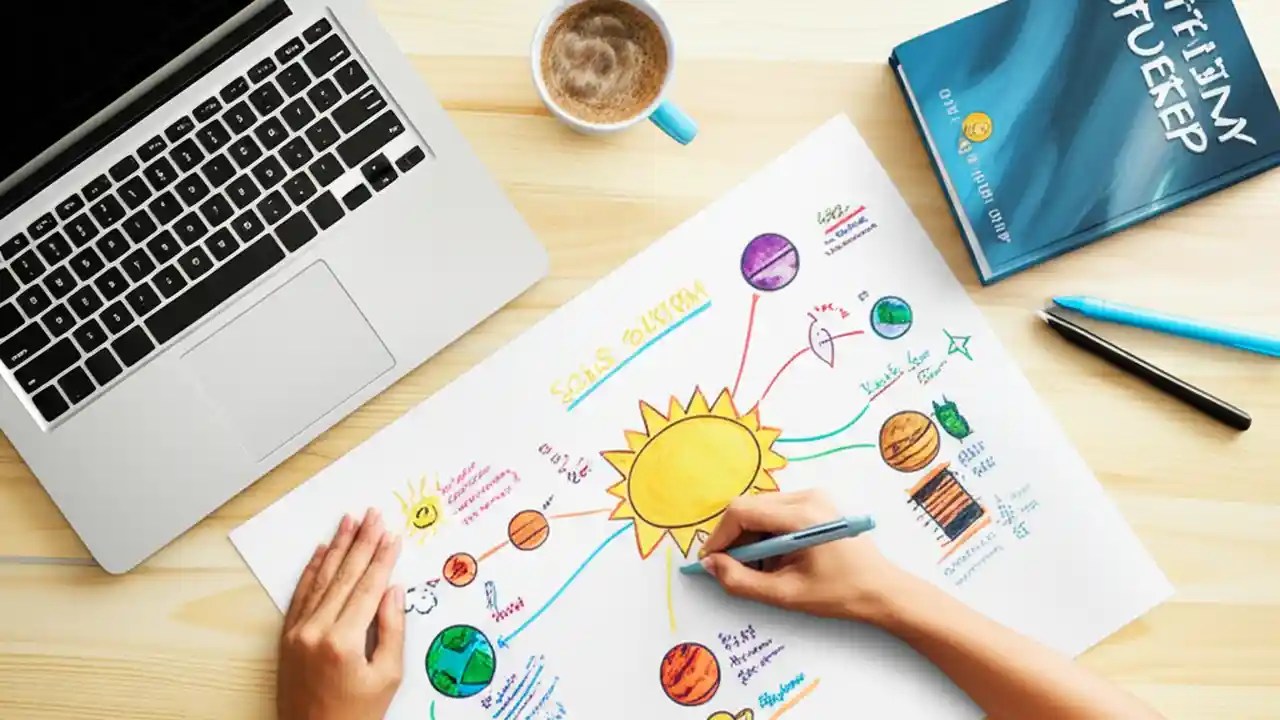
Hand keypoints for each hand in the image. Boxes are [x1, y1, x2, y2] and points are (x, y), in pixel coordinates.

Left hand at [278, 508, 404, 719]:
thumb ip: (392, 630)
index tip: (392, 535)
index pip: (368, 587)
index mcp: (344, 641)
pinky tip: (321, 551)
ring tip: (349, 521)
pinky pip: (301, 596)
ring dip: (336, 548)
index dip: (382, 558)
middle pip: (344, 575)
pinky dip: (312, 571)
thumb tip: (393, 591)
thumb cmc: (356, 715)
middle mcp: (316, 631)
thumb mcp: (387, 676)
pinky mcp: (287, 638)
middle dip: (361, 542)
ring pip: (321, 579)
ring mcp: (298, 633)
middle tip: (373, 515)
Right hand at [699, 491, 909, 623]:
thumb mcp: (786, 594)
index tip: (711, 562)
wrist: (882, 589)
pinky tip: (776, 557)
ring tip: (761, 567)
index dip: (719, 536)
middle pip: (749, 507)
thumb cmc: (839, 593)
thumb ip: (741, 581)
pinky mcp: (816, 501)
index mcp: (802, 516)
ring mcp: (813, 495)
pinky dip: (766, 533)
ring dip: (750, 536)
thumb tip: (710, 565)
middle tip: (734, 569)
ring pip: (760, 508)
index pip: (742, 511)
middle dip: (734, 538)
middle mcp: (807, 496)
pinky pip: (775, 510)